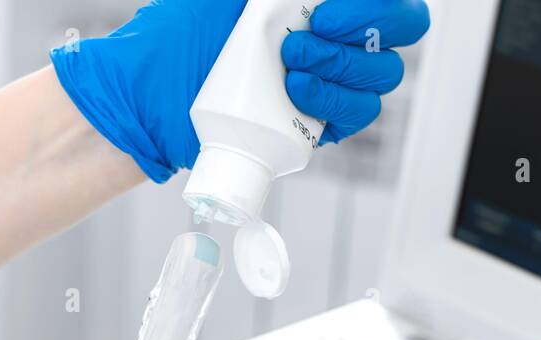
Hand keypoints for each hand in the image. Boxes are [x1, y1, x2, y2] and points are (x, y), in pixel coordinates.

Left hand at [50, 0, 430, 181]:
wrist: (147, 97)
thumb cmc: (177, 35)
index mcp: (319, 5)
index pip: (394, 6)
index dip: (379, 8)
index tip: (324, 11)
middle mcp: (334, 40)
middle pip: (392, 43)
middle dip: (353, 42)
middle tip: (297, 43)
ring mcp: (328, 84)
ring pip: (377, 84)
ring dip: (341, 74)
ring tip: (290, 70)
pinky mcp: (314, 125)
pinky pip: (354, 119)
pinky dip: (334, 105)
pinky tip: (297, 94)